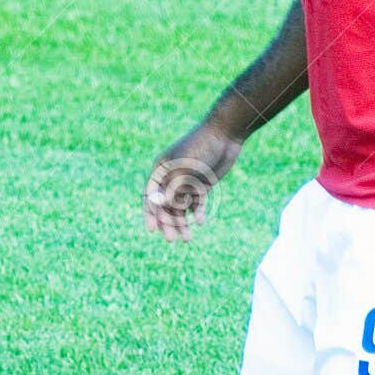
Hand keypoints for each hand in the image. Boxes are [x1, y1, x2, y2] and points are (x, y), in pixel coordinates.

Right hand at [144, 120, 242, 242]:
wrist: (225, 135)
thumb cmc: (200, 147)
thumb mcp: (184, 168)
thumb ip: (173, 187)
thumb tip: (163, 206)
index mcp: (161, 170)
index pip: (150, 196)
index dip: (150, 213)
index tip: (153, 230)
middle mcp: (172, 178)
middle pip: (166, 205)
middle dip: (168, 223)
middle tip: (173, 239)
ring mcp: (187, 182)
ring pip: (181, 207)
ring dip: (182, 223)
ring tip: (187, 238)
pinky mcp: (202, 184)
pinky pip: (197, 202)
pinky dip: (198, 213)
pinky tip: (201, 222)